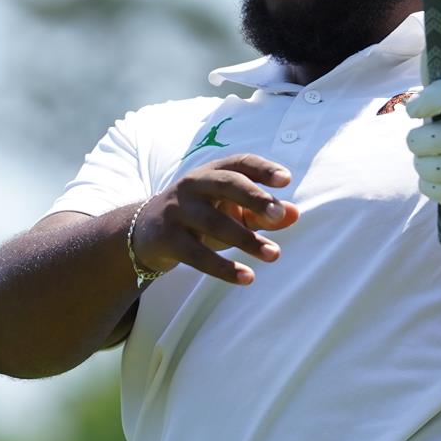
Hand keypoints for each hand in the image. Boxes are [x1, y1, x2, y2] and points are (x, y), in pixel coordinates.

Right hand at [130, 154, 300, 284]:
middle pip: (226, 184)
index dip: (263, 169)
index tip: (286, 180)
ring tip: (274, 254)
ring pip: (215, 223)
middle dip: (254, 198)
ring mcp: (178, 210)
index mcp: (212, 172)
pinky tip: (247, 277)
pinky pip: (198, 255)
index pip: (240, 163)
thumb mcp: (229, 211)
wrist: (145, 232)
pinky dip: (224, 268)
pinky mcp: (168, 239)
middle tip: (279, 215)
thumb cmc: (199, 216)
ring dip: (246, 240)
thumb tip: (295, 214)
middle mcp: (193, 185)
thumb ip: (261, 213)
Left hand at [405, 77, 440, 243]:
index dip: (432, 98)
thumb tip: (424, 55)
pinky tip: (440, 183)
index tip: (411, 110)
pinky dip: (430, 187)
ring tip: (431, 164)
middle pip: (432, 139)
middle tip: (421, 144)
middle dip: (415, 144)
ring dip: (421, 168)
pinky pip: (439, 190)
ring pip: (432, 168)